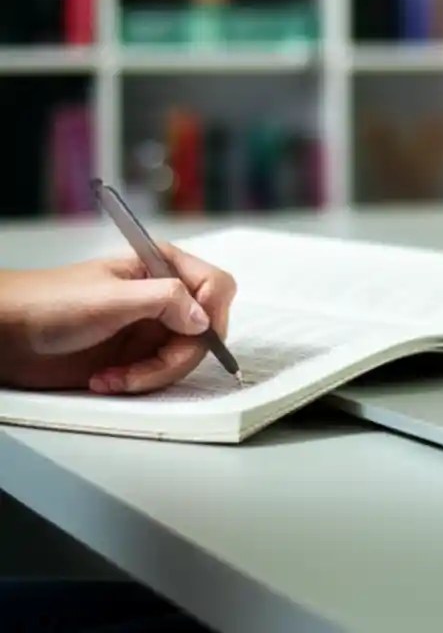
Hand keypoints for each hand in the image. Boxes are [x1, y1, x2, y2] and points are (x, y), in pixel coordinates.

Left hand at [0, 244, 235, 393]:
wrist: (8, 335)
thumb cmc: (50, 303)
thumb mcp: (111, 298)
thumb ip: (165, 300)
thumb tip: (205, 318)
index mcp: (162, 266)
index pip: (215, 286)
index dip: (213, 312)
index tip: (196, 334)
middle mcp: (164, 297)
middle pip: (206, 331)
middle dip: (176, 357)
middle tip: (143, 370)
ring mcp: (153, 328)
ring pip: (185, 359)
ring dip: (151, 376)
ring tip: (113, 377)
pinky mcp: (140, 356)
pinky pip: (161, 376)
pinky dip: (137, 384)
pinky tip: (106, 380)